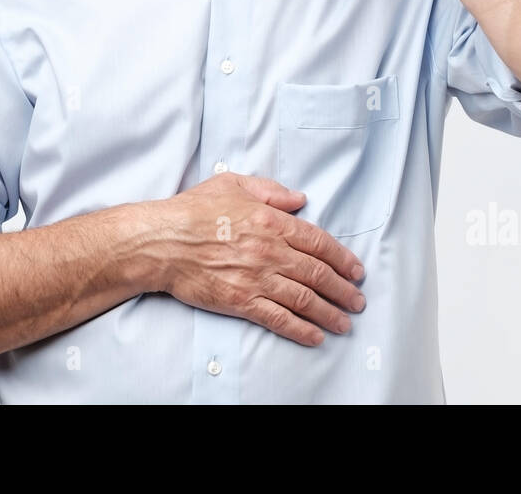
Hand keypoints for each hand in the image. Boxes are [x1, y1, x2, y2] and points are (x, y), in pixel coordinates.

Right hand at [144, 171, 366, 346]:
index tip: (356, 270)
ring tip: (345, 323)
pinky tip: (315, 336)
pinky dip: (301, 329)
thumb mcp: (233, 184)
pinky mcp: (241, 301)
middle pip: (318, 273)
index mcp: (272, 221)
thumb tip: (300, 199)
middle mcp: (271, 251)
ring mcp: (257, 277)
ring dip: (330, 313)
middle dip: (343, 290)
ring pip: (305, 299)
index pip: (319, 243)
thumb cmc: (193, 211)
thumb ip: (270, 190)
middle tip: (357, 301)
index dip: (342, 258)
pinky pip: (279, 318)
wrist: (162, 241)